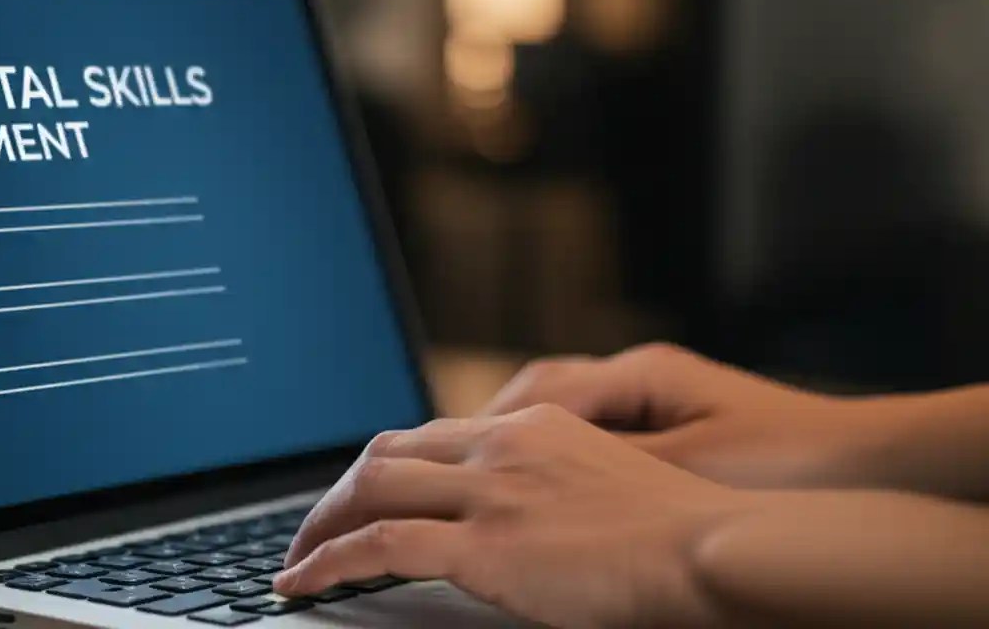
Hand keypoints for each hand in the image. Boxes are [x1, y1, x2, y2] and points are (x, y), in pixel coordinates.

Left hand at [275, 405, 754, 627]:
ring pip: (370, 489)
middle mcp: (501, 445)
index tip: (365, 495)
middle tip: (315, 526)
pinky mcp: (484, 544)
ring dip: (321, 523)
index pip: (433, 435)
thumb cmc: (685, 531)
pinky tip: (303, 583)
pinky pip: (379, 545)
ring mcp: (489, 491)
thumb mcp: (611, 485)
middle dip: (340, 490)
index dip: (387, 467)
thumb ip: (557, 488)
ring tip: (296, 557)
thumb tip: (528, 523)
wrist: (715, 547)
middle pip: (388, 453)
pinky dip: (329, 562)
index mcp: (533, 427)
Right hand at [482, 343, 879, 489]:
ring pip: (566, 406)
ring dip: (523, 435)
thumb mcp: (685, 464)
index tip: (448, 450)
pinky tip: (548, 482)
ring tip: (487, 472)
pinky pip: (597, 427)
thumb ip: (608, 460)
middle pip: (543, 388)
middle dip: (493, 422)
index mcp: (643, 371)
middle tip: (449, 458)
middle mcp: (643, 373)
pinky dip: (561, 449)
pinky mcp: (672, 420)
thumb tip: (536, 467)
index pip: (542, 388)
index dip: (489, 422)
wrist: (859, 459)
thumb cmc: (783, 459)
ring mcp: (658, 394)